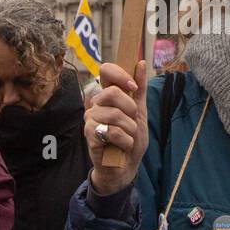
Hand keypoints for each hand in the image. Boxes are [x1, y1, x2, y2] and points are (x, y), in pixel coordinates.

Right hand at [85, 60, 148, 195]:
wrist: (125, 166)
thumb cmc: (130, 139)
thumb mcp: (140, 112)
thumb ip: (139, 89)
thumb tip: (140, 63)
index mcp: (108, 95)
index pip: (106, 70)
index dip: (120, 75)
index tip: (133, 87)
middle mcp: (96, 103)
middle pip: (112, 92)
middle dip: (130, 109)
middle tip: (132, 122)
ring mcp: (91, 118)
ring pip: (115, 114)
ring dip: (130, 129)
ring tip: (128, 138)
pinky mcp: (89, 134)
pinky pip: (111, 131)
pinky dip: (125, 141)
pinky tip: (122, 146)